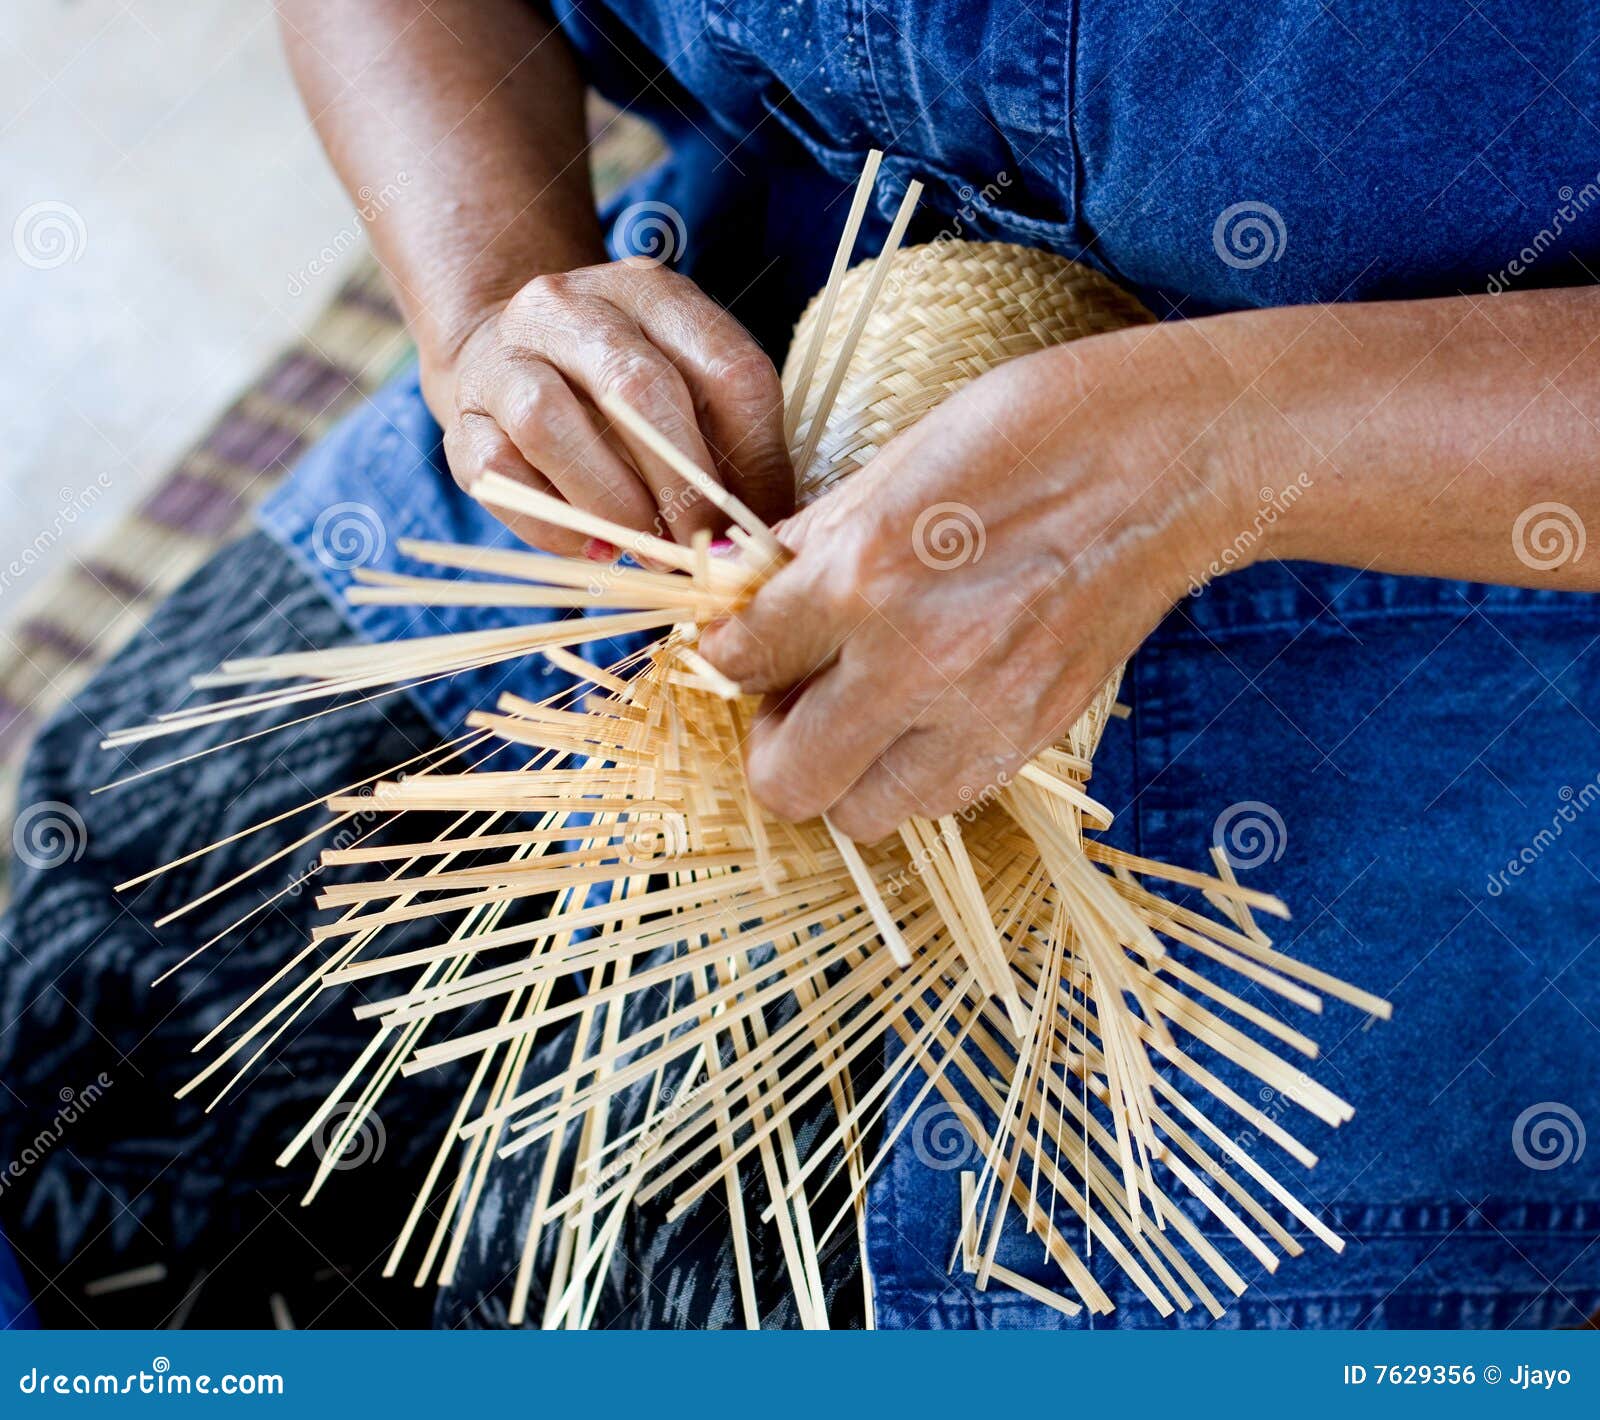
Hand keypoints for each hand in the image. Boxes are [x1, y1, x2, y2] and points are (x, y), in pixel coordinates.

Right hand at [429, 261, 793, 554]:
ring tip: (651, 549)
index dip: (755, 458)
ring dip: (614, 504)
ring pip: (551, 424)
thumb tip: (771, 531)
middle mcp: (569, 306)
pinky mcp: (461, 416)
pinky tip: (595, 548)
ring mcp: (504, 355)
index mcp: (651, 290)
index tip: (763, 520)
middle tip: (707, 547)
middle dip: (684, 487)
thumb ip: (732, 441)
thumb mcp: (686, 386)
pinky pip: (500, 474)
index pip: (725, 366)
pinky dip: (554, 524)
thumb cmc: (617, 387)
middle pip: (639, 390)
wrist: (503, 352)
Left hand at [699, 328, 1259, 841]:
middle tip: (794, 694)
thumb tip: (746, 593)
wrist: (1172, 460)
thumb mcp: (895, 462)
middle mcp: (914, 662)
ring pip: (862, 815)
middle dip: (774, 742)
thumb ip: (810, 545)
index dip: (730, 655)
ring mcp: (982, 714)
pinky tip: (930, 711)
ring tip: (866, 708)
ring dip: (845, 772)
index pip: (740, 665)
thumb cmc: (1033, 433)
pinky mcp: (1034, 740)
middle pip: (787, 782)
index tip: (746, 644)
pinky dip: (914, 771)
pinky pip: (939, 799)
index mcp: (863, 575)